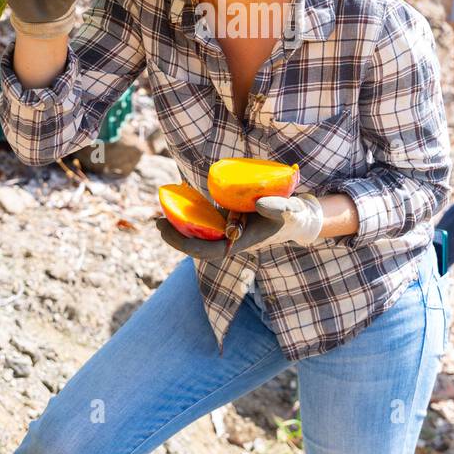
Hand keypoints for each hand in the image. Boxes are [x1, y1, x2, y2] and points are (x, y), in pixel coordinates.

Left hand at [157, 194, 324, 261]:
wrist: (297, 218)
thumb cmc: (293, 216)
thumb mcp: (289, 210)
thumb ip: (277, 206)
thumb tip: (257, 203)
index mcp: (239, 243)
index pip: (206, 250)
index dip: (184, 244)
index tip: (167, 230)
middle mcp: (230, 240)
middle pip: (196, 244)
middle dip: (175, 235)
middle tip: (156, 221)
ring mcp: (228, 231)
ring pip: (199, 232)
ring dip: (180, 225)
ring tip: (160, 213)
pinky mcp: (228, 220)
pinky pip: (205, 220)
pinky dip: (192, 214)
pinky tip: (181, 202)